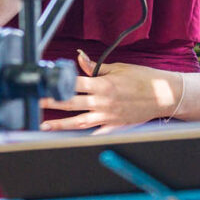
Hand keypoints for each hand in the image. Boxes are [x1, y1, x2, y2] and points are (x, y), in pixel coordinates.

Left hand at [39, 51, 181, 131]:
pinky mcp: (114, 126)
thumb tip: (78, 58)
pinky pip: (96, 134)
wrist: (165, 95)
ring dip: (60, 125)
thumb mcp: (119, 68)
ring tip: (45, 127)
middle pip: (70, 103)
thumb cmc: (144, 79)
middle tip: (34, 103)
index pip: (73, 83)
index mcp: (103, 85)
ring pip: (78, 122)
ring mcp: (108, 116)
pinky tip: (71, 140)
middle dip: (50, 103)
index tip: (43, 84)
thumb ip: (95, 66)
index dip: (56, 83)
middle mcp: (103, 102)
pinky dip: (84, 137)